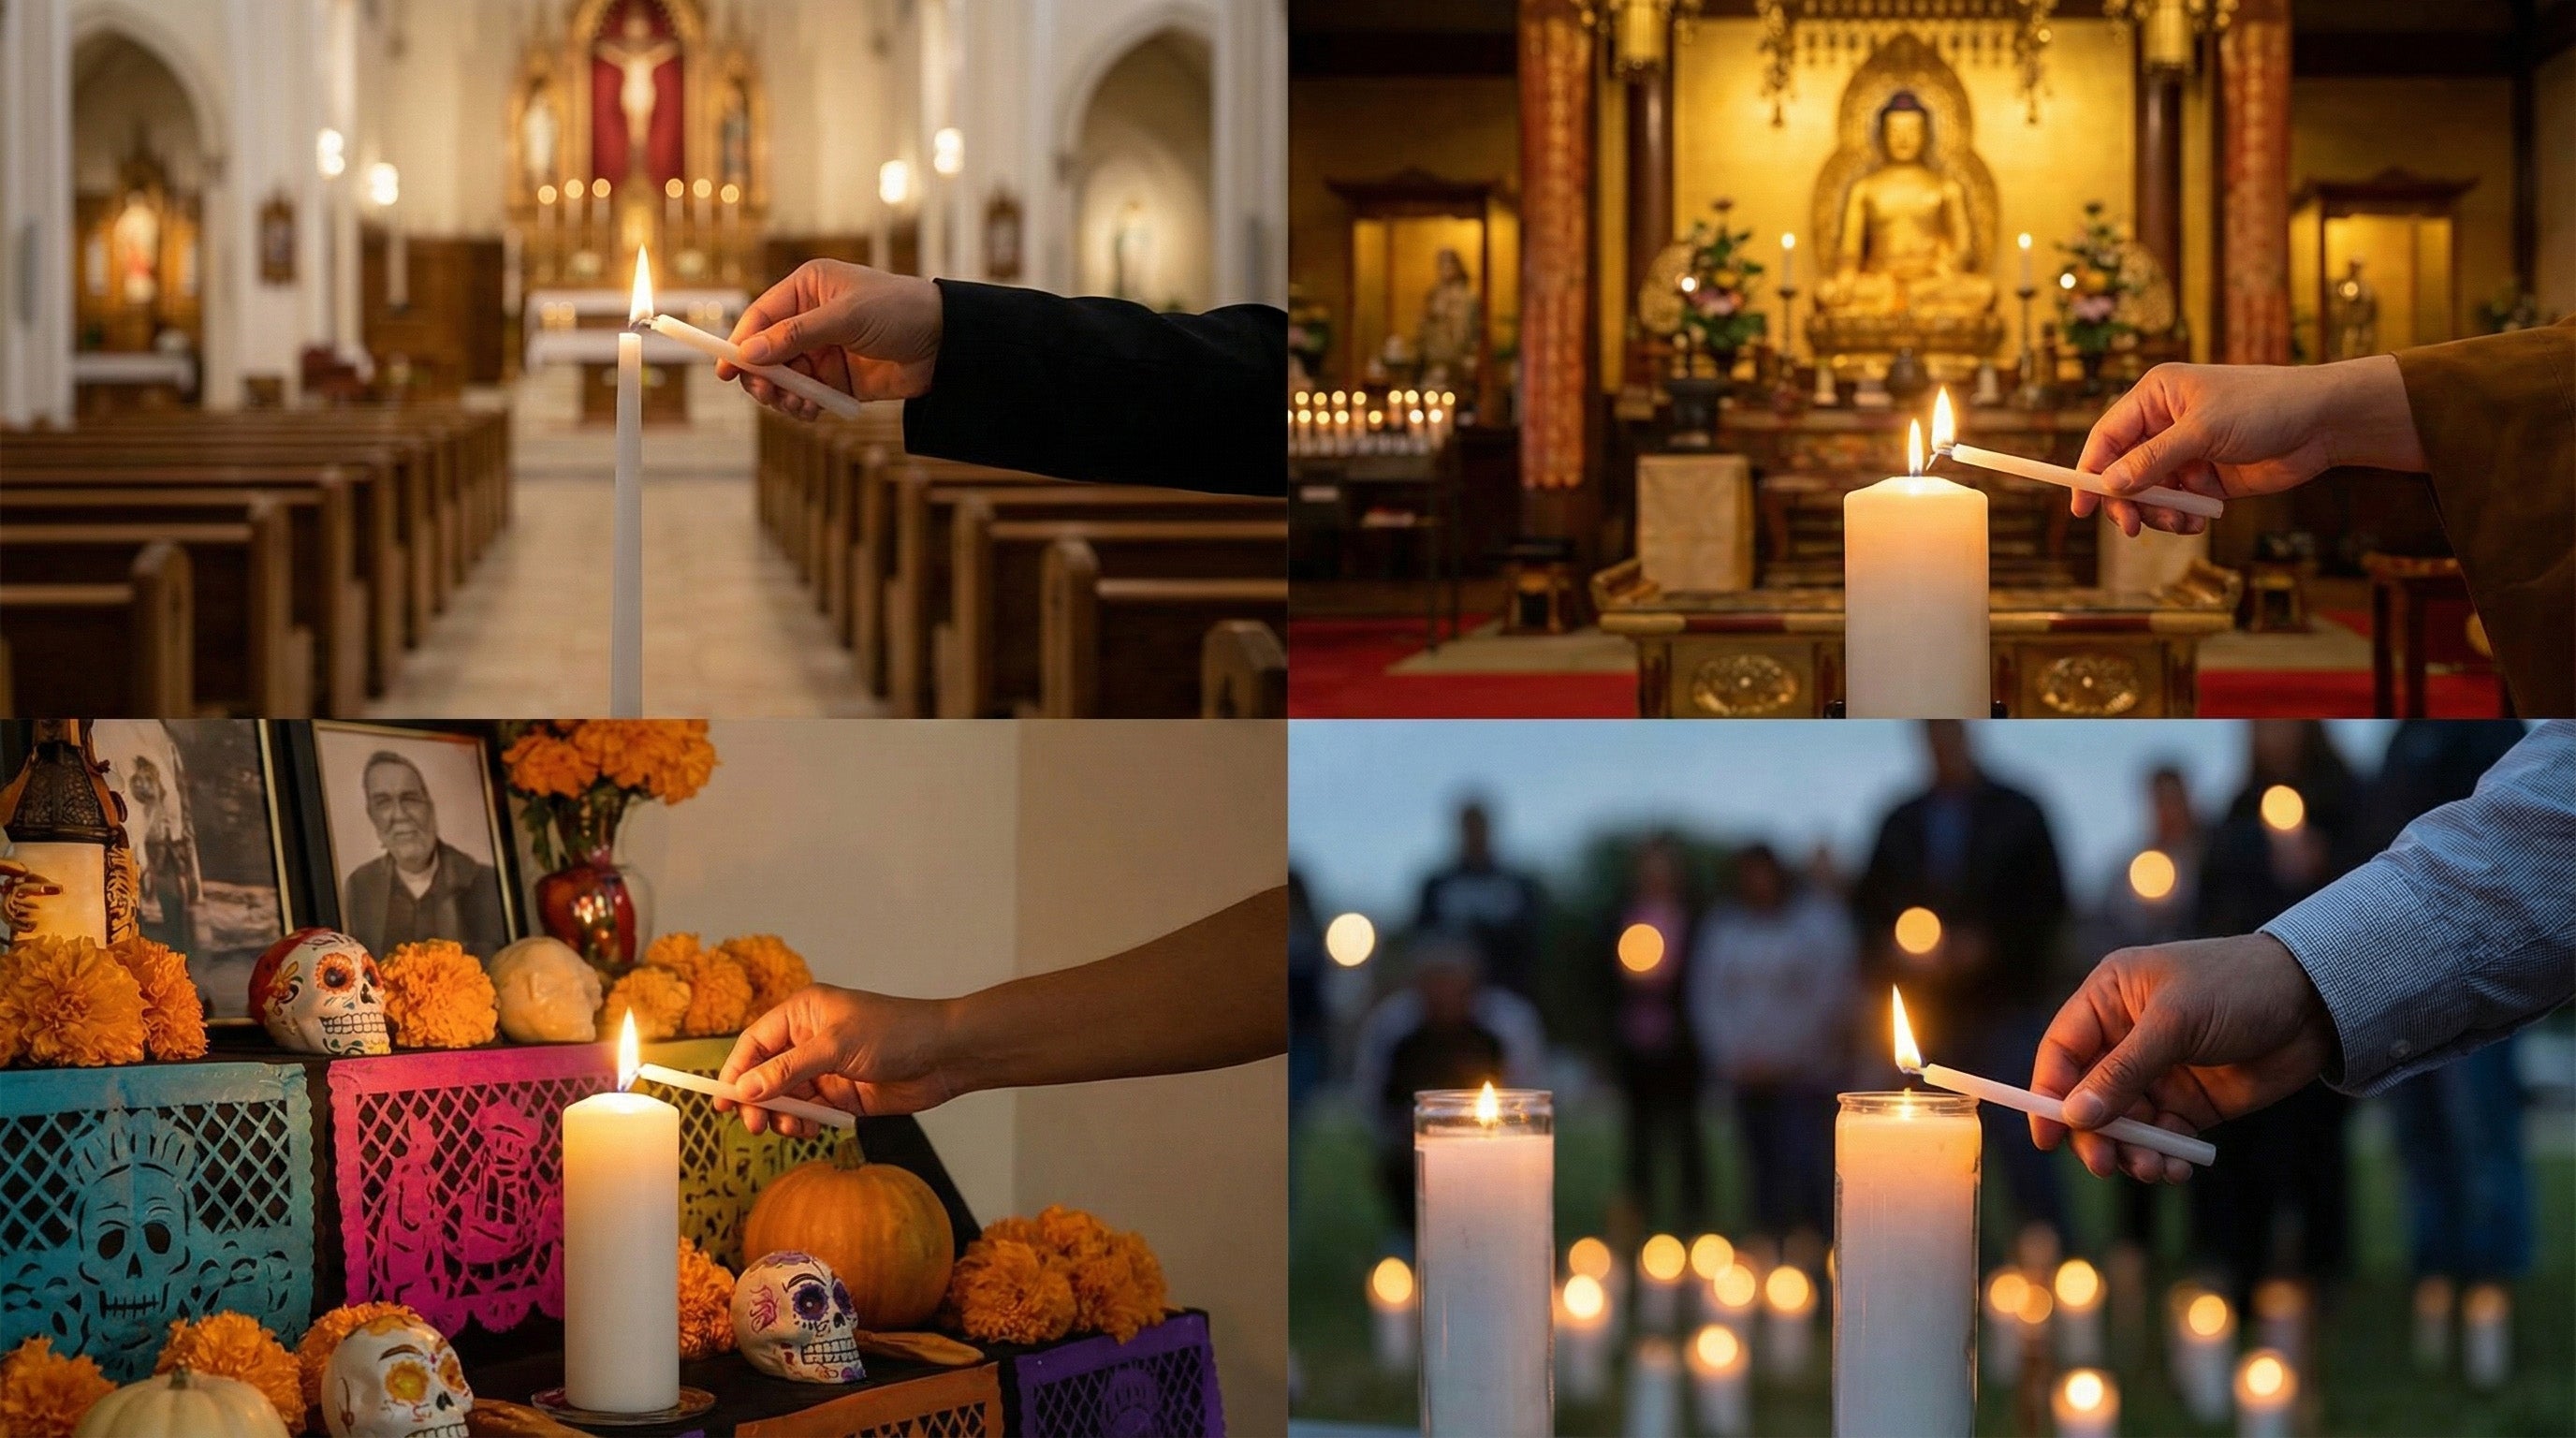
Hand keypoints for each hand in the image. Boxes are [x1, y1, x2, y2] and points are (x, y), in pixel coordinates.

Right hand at [713, 984, 960, 1136]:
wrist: (946, 1055)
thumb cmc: (896, 1032)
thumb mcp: (837, 1047)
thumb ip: (789, 1070)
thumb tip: (745, 1089)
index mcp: (803, 1014)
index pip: (755, 1043)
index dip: (736, 1071)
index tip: (723, 1102)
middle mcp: (809, 1040)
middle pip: (765, 1074)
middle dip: (757, 1100)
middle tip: (754, 1126)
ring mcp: (825, 1069)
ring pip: (785, 1098)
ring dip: (781, 1116)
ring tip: (791, 1127)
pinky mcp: (841, 1094)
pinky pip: (808, 1112)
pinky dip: (803, 1124)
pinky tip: (810, 1129)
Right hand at [718, 260, 943, 419]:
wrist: (947, 343)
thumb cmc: (899, 311)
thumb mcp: (846, 318)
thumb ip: (797, 336)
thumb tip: (750, 353)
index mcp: (808, 289)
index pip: (762, 316)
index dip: (741, 342)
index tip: (726, 370)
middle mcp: (811, 318)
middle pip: (766, 352)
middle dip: (762, 375)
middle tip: (766, 393)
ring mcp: (824, 351)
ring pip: (784, 378)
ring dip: (782, 395)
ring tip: (796, 404)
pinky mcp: (837, 379)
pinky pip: (806, 396)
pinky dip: (802, 407)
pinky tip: (810, 411)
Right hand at [2029, 933, 2337, 1183]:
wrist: (2317, 1003)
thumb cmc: (2238, 987)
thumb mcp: (2176, 1022)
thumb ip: (2123, 1070)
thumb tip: (2074, 1115)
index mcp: (2110, 999)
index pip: (2062, 1050)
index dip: (2048, 1092)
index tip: (2047, 1136)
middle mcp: (2126, 1037)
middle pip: (2087, 1096)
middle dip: (2094, 1133)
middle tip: (2106, 1165)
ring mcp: (2158, 1072)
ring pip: (2124, 1123)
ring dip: (2131, 1151)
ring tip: (2152, 1168)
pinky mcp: (2190, 1102)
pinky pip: (2161, 1137)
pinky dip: (2163, 1157)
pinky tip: (2175, 1169)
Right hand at [2072, 354, 2425, 537]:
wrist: (2323, 423)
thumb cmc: (2265, 406)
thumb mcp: (2203, 430)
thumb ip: (2153, 459)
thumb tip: (2109, 485)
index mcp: (2156, 396)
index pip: (2107, 437)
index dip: (2090, 471)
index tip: (2081, 507)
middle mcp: (2165, 423)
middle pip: (2123, 471)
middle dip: (2128, 501)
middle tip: (2133, 528)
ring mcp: (2185, 453)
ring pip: (2149, 493)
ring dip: (2160, 512)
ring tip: (2183, 520)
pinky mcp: (2206, 478)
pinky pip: (2178, 504)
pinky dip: (2183, 517)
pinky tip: (2199, 520)